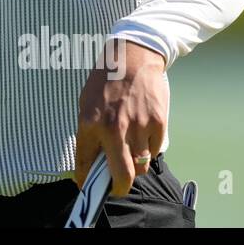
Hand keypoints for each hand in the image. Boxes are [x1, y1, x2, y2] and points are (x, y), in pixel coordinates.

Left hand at [73, 38, 168, 196]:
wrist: (133, 57)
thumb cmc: (106, 80)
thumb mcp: (86, 104)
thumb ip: (89, 131)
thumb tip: (93, 159)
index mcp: (90, 122)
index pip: (86, 162)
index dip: (85, 180)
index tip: (86, 186)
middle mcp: (114, 128)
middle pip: (122, 176)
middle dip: (119, 187)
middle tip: (117, 186)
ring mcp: (138, 127)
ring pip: (140, 166)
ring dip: (135, 165)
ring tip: (129, 152)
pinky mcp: (158, 123)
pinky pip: (153, 150)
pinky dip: (148, 149)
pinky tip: (142, 134)